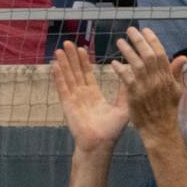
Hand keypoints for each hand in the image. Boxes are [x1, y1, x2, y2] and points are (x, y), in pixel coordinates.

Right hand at [53, 37, 130, 152]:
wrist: (100, 144)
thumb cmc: (112, 131)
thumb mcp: (123, 109)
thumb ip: (124, 93)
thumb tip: (131, 78)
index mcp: (94, 95)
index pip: (87, 74)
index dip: (84, 61)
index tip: (82, 48)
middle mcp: (82, 94)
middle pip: (75, 72)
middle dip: (72, 57)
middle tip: (68, 42)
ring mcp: (73, 98)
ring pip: (68, 76)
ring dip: (64, 63)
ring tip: (60, 49)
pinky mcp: (67, 104)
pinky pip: (62, 87)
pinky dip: (58, 76)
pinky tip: (55, 65)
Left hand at [107, 26, 181, 136]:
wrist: (161, 130)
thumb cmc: (167, 110)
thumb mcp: (176, 91)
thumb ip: (175, 73)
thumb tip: (183, 58)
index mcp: (169, 79)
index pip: (162, 54)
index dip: (153, 40)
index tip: (145, 29)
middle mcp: (159, 81)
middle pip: (149, 56)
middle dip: (139, 40)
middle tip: (130, 30)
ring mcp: (147, 88)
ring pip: (137, 64)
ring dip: (127, 51)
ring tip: (119, 41)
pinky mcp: (135, 95)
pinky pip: (126, 78)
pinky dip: (120, 69)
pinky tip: (113, 63)